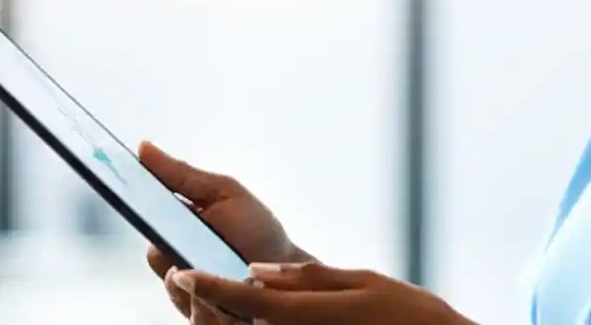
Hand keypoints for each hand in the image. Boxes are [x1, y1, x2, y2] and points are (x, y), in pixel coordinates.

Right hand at [138, 141, 312, 322]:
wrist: (284, 272)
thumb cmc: (254, 229)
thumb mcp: (222, 193)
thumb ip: (182, 175)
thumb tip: (143, 147)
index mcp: (173, 226)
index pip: (140, 213)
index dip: (128, 198)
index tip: (125, 187)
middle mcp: (172, 259)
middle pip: (155, 253)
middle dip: (177, 246)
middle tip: (196, 237)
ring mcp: (185, 291)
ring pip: (176, 286)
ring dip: (202, 275)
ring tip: (224, 267)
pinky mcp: (198, 316)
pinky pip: (193, 313)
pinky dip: (211, 301)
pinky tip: (227, 294)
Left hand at [173, 262, 476, 324]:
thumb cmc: (409, 315)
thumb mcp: (363, 282)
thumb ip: (308, 278)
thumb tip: (257, 272)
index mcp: (307, 315)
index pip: (244, 299)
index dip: (207, 285)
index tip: (181, 271)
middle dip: (203, 304)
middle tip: (183, 279)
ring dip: (220, 319)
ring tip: (207, 296)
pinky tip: (249, 313)